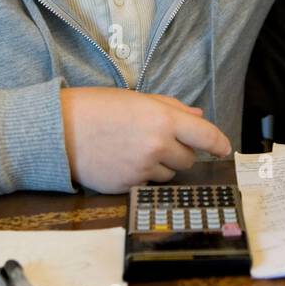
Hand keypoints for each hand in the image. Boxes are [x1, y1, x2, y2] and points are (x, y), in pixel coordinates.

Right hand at [60, 86, 231, 192]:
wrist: (60, 130)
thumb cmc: (98, 107)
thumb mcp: (137, 98)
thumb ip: (172, 107)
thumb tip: (198, 114)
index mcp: (163, 119)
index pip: (206, 135)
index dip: (219, 143)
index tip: (224, 149)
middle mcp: (157, 146)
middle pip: (189, 159)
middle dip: (180, 151)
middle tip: (159, 140)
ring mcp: (143, 169)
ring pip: (170, 175)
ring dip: (162, 165)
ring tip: (136, 150)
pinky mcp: (128, 187)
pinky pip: (148, 185)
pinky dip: (142, 176)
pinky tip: (124, 161)